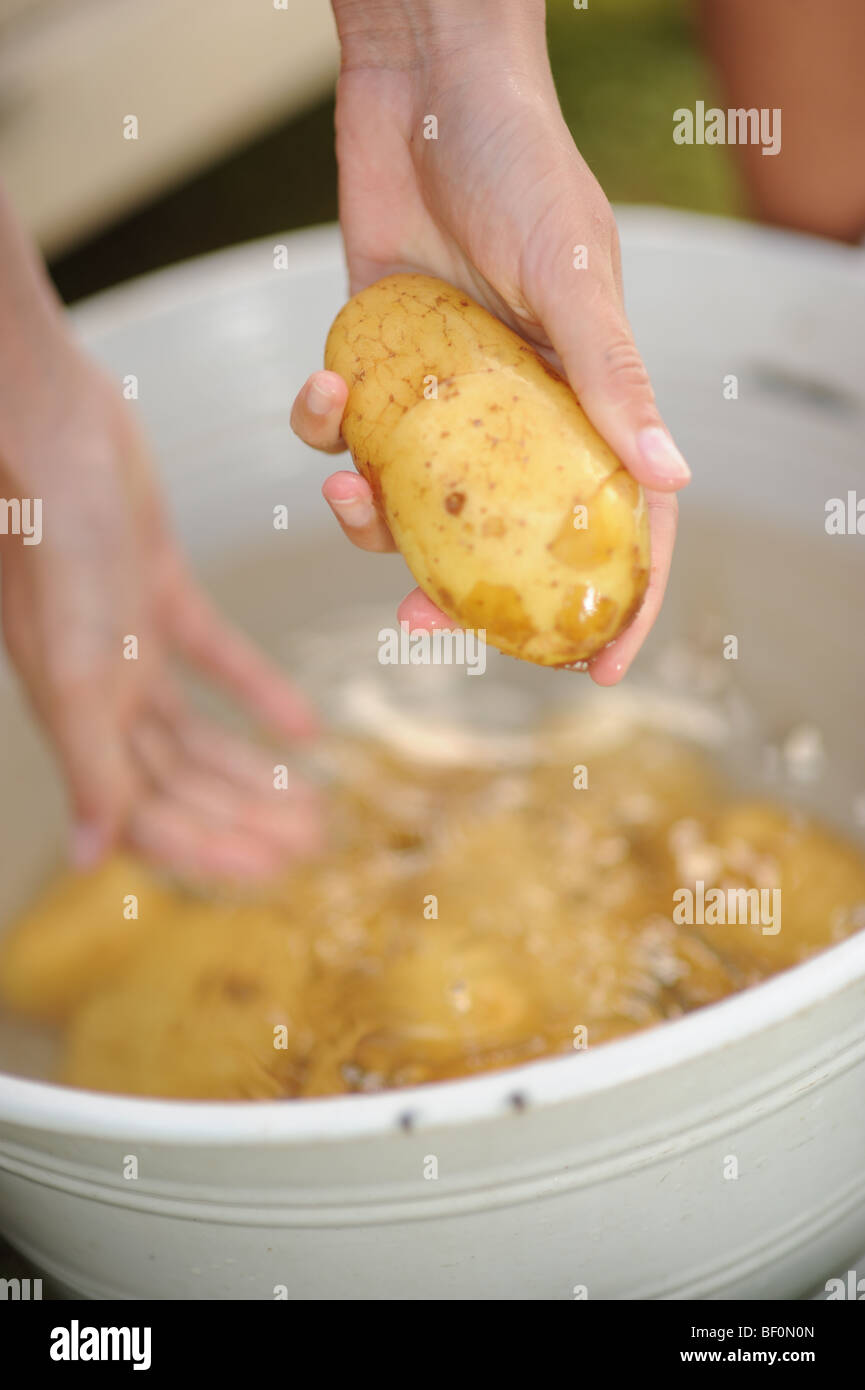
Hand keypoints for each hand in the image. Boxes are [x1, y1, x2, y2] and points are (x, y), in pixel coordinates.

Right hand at [1, 347, 319, 879]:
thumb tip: (91, 859)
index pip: (143, 809)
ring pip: (197, 729)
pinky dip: (256, 691)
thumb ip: (87, 762)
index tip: (272, 872)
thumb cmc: (55, 540)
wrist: (55, 427)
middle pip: (178, 778)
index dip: (205, 846)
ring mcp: (126, 637)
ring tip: (311, 803)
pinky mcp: (155, 585)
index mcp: (77, 717)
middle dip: (241, 815)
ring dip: (253, 768)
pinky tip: (304, 728)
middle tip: (309, 843)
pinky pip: (214, 655)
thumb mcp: (74, 669)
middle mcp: (99, 687)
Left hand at [293, 0, 687, 681]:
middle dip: (460, 592)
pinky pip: (347, 432)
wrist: (421, 88)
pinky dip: (325, 424)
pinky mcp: (376, 369)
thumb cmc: (519, 164)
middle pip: (503, 535)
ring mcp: (441, 398)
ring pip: (411, 503)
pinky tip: (324, 385)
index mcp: (584, 398)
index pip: (622, 517)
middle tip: (420, 627)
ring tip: (344, 490)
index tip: (600, 669)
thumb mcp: (573, 273)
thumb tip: (675, 476)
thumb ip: (613, 375)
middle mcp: (515, 411)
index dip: (620, 599)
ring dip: (370, 519)